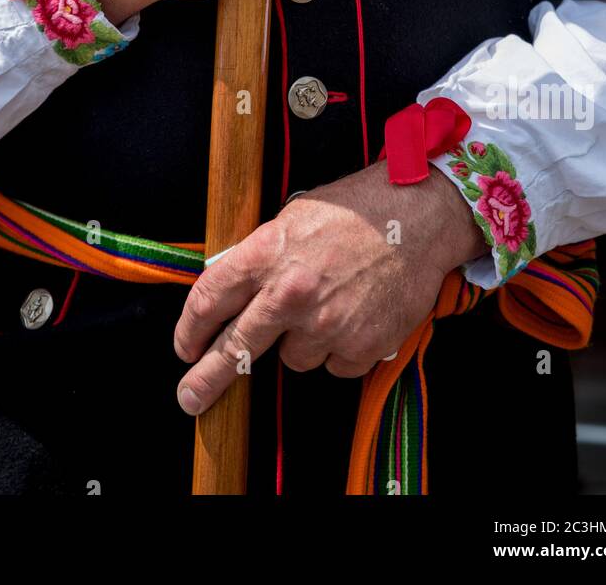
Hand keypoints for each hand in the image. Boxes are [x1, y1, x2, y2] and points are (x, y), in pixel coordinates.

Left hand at [173, 164, 487, 415]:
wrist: (420, 218)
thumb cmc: (357, 209)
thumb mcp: (295, 216)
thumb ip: (261, 254)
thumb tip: (233, 289)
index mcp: (268, 252)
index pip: (210, 299)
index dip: (190, 328)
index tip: (185, 347)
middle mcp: (291, 292)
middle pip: (235, 349)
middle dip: (207, 379)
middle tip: (190, 397)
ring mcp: (327, 323)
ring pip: (293, 358)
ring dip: (302, 341)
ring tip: (330, 303)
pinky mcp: (361, 346)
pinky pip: (334, 365)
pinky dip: (340, 349)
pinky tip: (355, 314)